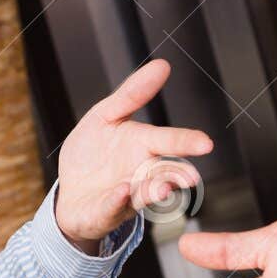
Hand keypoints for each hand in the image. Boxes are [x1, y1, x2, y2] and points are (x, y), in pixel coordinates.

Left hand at [53, 59, 213, 246]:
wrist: (70, 191)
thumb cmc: (93, 154)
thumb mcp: (106, 115)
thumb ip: (132, 93)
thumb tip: (162, 66)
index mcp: (144, 146)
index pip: (169, 142)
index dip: (186, 142)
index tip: (205, 142)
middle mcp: (141, 174)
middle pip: (164, 172)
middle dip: (176, 175)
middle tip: (190, 176)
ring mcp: (126, 195)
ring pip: (145, 194)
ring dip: (154, 191)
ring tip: (163, 187)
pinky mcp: (106, 211)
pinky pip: (113, 206)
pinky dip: (118, 200)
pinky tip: (122, 191)